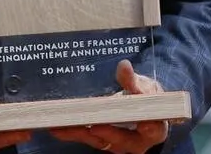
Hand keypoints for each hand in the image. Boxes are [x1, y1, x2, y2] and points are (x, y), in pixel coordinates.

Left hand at [50, 61, 169, 153]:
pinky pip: (86, 139)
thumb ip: (132, 80)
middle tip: (93, 126)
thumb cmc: (144, 96)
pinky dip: (72, 133)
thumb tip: (124, 66)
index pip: (154, 130)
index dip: (149, 127)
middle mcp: (136, 141)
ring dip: (81, 134)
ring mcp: (117, 144)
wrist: (138, 106)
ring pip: (100, 142)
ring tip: (62, 125)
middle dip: (108, 133)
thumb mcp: (143, 85)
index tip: (142, 124)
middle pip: (123, 141)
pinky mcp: (101, 141)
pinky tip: (56, 127)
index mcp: (154, 128)